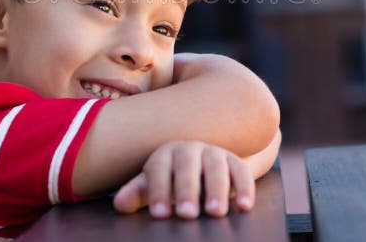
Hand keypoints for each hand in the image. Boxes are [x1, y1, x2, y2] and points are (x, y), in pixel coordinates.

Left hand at [113, 141, 254, 218]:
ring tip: (214, 213)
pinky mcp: (235, 161)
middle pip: (187, 167)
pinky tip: (244, 207)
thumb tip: (120, 204)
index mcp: (164, 155)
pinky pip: (241, 171)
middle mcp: (189, 150)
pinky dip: (245, 188)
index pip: (159, 170)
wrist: (201, 162)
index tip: (160, 215)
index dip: (158, 192)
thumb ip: (138, 194)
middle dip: (187, 191)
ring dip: (217, 190)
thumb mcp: (153, 185)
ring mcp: (213, 153)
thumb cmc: (171, 179)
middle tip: (187, 215)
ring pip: (216, 167)